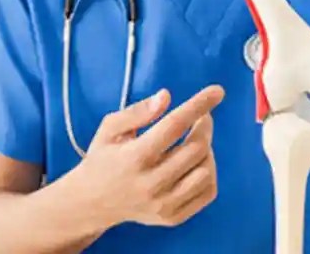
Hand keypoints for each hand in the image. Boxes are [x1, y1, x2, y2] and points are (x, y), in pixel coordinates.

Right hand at [72, 86, 223, 229]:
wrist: (92, 203)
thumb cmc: (102, 159)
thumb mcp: (109, 129)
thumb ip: (137, 112)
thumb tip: (166, 97)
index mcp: (134, 157)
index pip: (174, 126)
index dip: (198, 106)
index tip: (217, 91)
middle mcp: (151, 183)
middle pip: (195, 148)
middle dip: (205, 125)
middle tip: (201, 116)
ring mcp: (164, 204)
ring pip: (206, 171)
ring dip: (207, 149)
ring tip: (195, 140)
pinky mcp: (173, 217)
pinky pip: (207, 192)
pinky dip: (209, 172)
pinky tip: (197, 163)